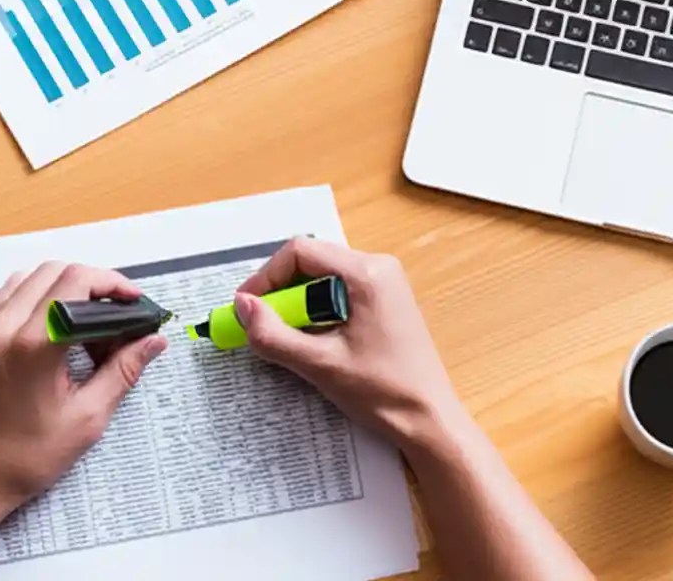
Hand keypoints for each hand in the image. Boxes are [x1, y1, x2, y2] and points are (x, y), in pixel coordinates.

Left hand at [0, 262, 166, 530]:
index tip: (133, 301)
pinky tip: (51, 332)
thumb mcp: (86, 418)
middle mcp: (3, 327)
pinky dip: (35, 301)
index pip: (78, 282)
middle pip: (55, 271)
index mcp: (35, 345)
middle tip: (115, 312)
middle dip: (92, 283)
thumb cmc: (23, 458)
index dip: (113, 283)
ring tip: (84, 321)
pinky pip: (5, 299)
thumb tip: (152, 342)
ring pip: (28, 278)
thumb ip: (122, 371)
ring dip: (62, 288)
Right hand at [235, 238, 464, 449]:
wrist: (429, 420)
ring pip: (322, 279)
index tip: (247, 310)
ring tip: (291, 342)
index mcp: (368, 273)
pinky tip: (315, 344)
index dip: (266, 277)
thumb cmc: (384, 392)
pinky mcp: (384, 304)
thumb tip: (242, 307)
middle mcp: (379, 268)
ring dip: (299, 307)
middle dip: (281, 294)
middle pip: (311, 262)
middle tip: (264, 328)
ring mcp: (384, 285)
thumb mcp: (320, 364)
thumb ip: (274, 335)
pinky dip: (317, 314)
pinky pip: (338, 295)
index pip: (300, 251)